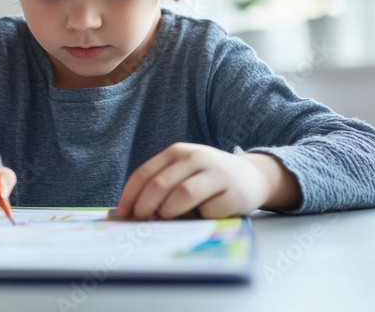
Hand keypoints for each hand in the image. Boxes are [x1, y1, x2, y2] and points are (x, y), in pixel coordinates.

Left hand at [115, 143, 298, 219]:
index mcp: (177, 152)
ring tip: (168, 219)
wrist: (252, 177)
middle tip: (143, 222)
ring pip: (183, 195)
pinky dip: (200, 218)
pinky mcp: (234, 193)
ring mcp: (217, 174)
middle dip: (146, 207)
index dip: (130, 195)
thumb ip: (161, 186)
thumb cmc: (208, 180)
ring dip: (170, 212)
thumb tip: (131, 212)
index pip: (144, 173)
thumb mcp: (183, 173)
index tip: (123, 213)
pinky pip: (208, 210)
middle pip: (161, 184)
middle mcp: (196, 158)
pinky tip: (202, 216)